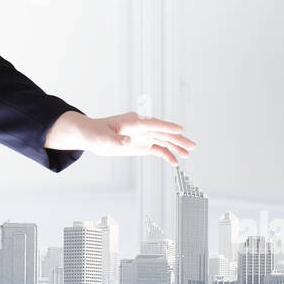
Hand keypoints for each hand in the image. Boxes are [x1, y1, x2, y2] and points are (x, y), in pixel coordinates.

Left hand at [45, 110, 194, 165]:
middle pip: (163, 132)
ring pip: (163, 139)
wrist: (91, 135)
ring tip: (189, 153)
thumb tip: (127, 141)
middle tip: (192, 145)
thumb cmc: (95, 134)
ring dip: (176, 146)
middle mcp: (141, 127)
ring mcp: (143, 134)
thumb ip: (116, 140)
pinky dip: (166, 153)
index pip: (153, 124)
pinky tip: (175, 161)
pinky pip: (157, 148)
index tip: (180, 129)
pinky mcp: (141, 143)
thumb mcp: (103, 138)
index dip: (166, 127)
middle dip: (178, 138)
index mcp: (133, 122)